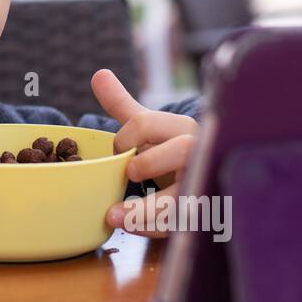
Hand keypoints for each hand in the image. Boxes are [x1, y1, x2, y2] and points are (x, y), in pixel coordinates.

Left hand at [91, 69, 198, 238]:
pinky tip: (130, 227)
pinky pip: (182, 222)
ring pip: (184, 193)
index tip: (117, 151)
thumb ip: (123, 105)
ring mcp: (202, 183)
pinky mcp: (202, 212)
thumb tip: (98, 74)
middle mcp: (198, 153)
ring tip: (113, 216)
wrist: (202, 178)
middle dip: (150, 161)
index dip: (125, 137)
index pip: (149, 122)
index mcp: (181, 127)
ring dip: (146, 207)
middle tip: (127, 173)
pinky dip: (154, 227)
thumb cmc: (169, 151)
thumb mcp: (149, 128)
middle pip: (183, 150)